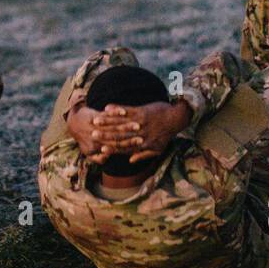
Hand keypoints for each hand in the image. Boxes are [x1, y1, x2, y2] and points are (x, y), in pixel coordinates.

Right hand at [67, 101, 190, 163]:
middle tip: (92, 134)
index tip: (100, 148)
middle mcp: (140, 134)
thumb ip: (143, 155)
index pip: (124, 148)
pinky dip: (116, 109)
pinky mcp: (142, 111)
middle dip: (105, 135)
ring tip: (96, 120)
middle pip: (119, 136)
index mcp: (143, 144)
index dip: (112, 148)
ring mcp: (140, 122)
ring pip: (120, 123)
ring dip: (107, 121)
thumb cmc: (166, 134)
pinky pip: (126, 110)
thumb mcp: (157, 149)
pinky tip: (107, 107)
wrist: (176, 118)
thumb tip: (130, 160)